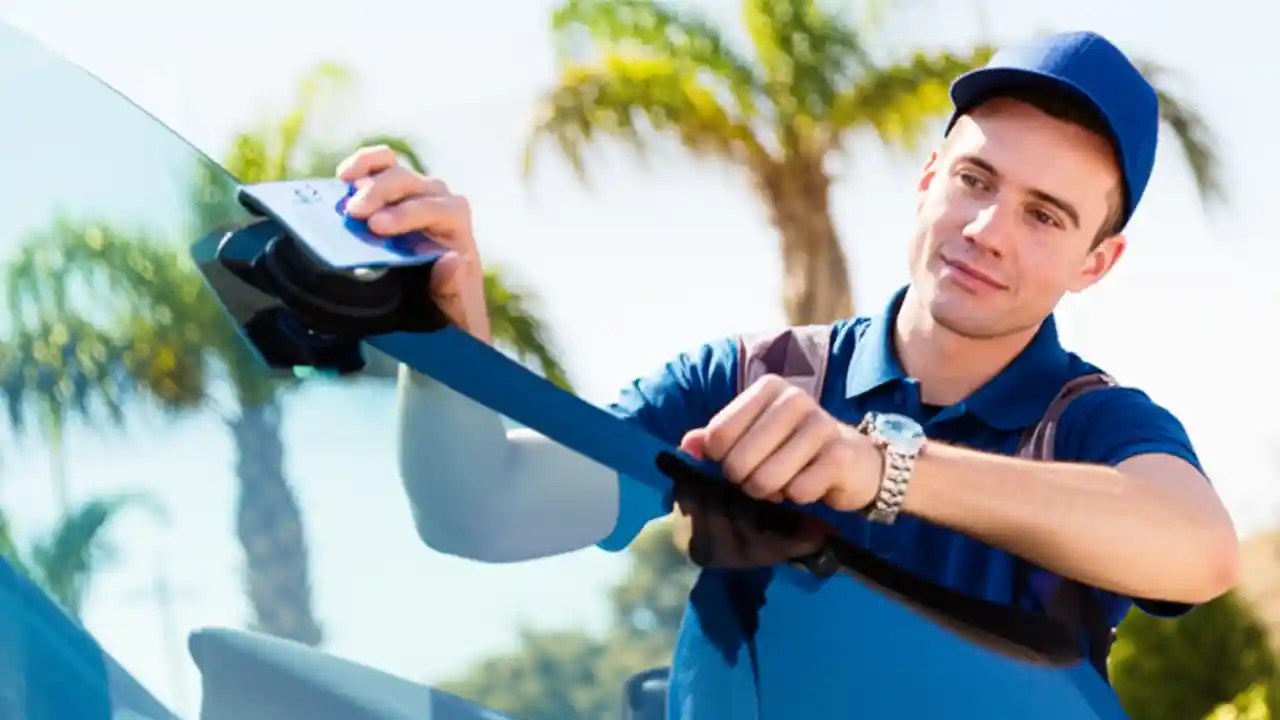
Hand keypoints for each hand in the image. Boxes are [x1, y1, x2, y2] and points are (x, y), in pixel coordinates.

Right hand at [335, 146, 490, 341]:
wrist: (438, 304)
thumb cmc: (445, 307)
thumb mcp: (455, 310)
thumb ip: (454, 290)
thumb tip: (450, 261)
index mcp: (456, 226)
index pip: (435, 210)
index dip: (406, 214)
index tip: (376, 227)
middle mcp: (439, 201)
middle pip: (410, 184)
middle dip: (381, 194)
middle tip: (353, 213)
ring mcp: (415, 192)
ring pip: (394, 168)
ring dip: (368, 174)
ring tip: (344, 184)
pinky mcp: (394, 190)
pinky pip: (381, 165)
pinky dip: (363, 164)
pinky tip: (344, 176)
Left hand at [688, 374, 881, 511]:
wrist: (854, 462)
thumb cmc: (793, 448)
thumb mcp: (753, 437)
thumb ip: (716, 439)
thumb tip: (687, 446)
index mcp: (768, 388)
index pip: (718, 435)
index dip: (720, 460)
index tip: (736, 460)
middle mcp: (795, 399)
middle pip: (738, 461)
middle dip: (744, 481)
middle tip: (761, 478)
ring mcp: (821, 425)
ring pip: (767, 479)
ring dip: (770, 491)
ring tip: (784, 482)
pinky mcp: (840, 455)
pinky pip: (798, 491)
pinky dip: (797, 497)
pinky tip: (809, 485)